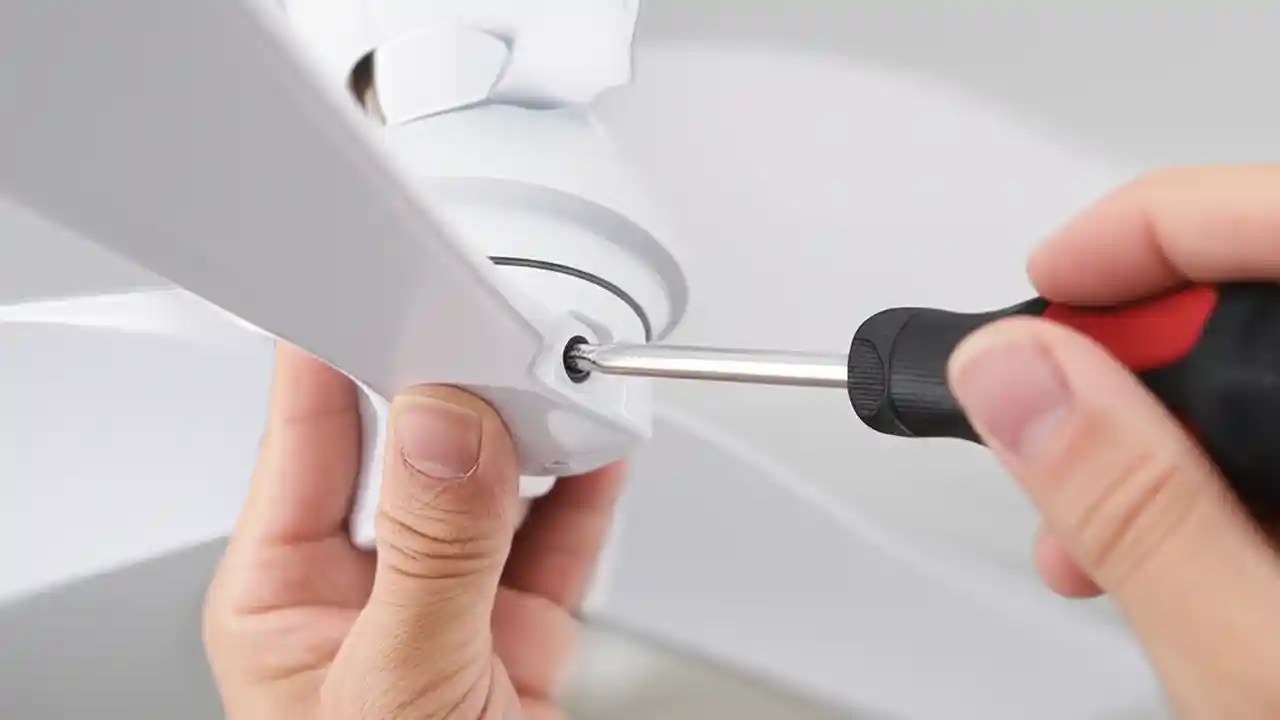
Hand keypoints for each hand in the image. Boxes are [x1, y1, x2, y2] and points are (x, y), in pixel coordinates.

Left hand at [203, 343, 623, 718]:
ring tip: (558, 383)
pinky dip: (584, 489)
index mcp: (282, 598)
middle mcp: (361, 591)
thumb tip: (449, 433)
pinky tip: (596, 448)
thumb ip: (431, 556)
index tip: (395, 290)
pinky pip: (556, 536)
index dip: (345, 352)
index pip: (306, 440)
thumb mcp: (395, 684)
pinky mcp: (518, 633)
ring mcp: (447, 609)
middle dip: (451, 386)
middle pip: (405, 448)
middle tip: (494, 333)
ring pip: (488, 486)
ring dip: (528, 433)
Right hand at [947, 166, 1279, 717]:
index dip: (1155, 230)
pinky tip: (1181, 553)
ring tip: (1093, 533)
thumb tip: (1019, 376)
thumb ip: (1134, 508)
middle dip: (1136, 361)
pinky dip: (1223, 481)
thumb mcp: (1262, 671)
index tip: (1049, 288)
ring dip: (1168, 438)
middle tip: (1047, 427)